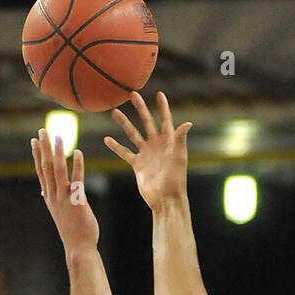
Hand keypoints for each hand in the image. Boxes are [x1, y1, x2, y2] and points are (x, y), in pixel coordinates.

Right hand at [31, 128, 99, 257]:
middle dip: (44, 148)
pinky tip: (78, 153)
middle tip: (42, 131)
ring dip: (58, 153)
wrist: (78, 249)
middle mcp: (54, 196)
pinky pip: (76, 180)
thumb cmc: (71, 231)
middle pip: (46, 168)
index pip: (41, 172)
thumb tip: (43, 193)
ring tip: (58, 136)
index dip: (37, 155)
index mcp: (49, 198)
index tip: (34, 141)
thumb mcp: (58, 213)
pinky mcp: (77, 202)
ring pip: (58, 171)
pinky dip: (77, 165)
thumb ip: (52, 200)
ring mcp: (64, 199)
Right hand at [104, 91, 191, 211]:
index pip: (166, 120)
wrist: (165, 199)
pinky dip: (116, 147)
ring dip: (124, 123)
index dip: (163, 107)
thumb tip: (188, 123)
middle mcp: (157, 145)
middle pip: (147, 122)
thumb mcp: (179, 157)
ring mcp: (146, 154)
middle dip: (140, 108)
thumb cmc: (176, 179)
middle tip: (132, 94)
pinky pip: (125, 153)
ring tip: (114, 112)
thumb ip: (180, 139)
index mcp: (169, 141)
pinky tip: (107, 139)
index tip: (160, 94)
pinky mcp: (138, 165)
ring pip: (133, 134)